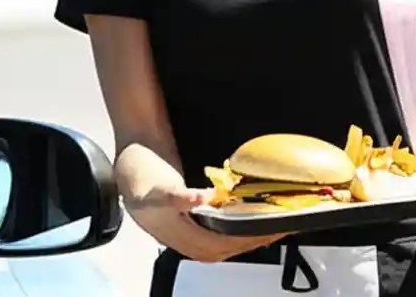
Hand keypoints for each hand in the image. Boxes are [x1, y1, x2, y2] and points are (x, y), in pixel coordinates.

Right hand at [125, 184, 288, 262]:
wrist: (129, 168)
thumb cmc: (137, 177)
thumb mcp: (153, 186)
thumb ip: (175, 196)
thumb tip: (198, 199)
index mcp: (179, 235)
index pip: (222, 244)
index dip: (248, 237)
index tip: (271, 226)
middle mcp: (188, 240)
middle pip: (232, 245)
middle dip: (259, 236)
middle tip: (286, 222)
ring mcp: (194, 232)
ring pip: (231, 241)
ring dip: (255, 232)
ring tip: (279, 221)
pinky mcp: (199, 223)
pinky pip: (227, 230)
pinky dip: (245, 225)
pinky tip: (257, 216)